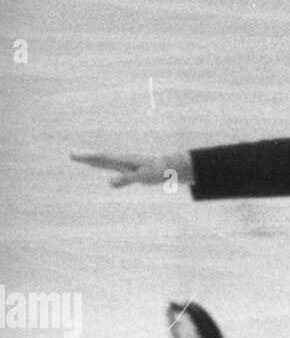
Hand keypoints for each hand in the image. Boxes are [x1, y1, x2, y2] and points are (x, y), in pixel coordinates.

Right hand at [70, 150, 192, 187]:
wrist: (170, 167)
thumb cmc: (157, 172)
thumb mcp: (141, 177)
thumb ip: (125, 180)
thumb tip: (108, 183)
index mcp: (123, 160)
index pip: (102, 158)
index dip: (88, 157)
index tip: (75, 155)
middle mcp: (122, 160)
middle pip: (100, 158)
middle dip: (85, 157)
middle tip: (70, 154)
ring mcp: (125, 163)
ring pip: (104, 161)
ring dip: (91, 160)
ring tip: (79, 158)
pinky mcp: (128, 168)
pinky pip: (110, 165)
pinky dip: (100, 164)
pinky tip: (96, 164)